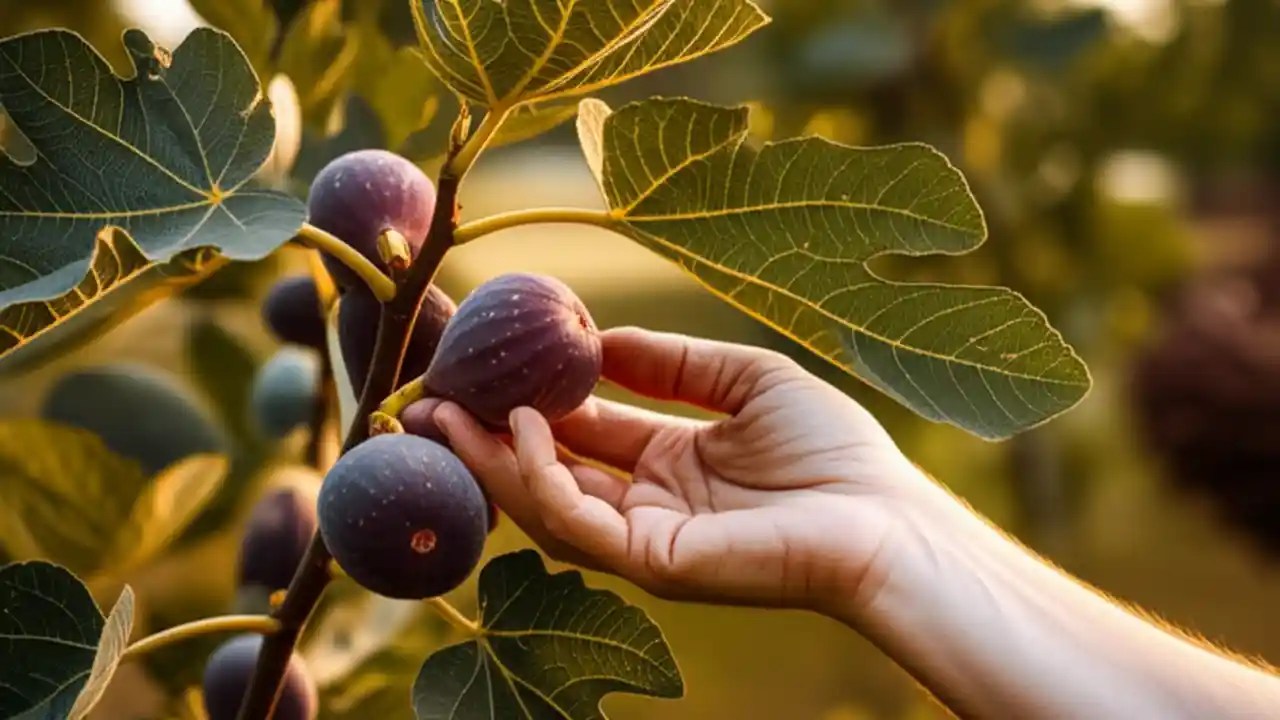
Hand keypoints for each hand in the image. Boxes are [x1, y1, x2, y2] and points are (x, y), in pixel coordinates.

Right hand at [433, 327, 944, 611]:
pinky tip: (525, 423)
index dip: (533, 399)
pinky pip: (575, 518)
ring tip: (449, 409)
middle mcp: (648, 502)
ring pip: (545, 499)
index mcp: (671, 462)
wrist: (884, 517)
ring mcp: (644, 537)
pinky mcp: (650, 562)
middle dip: (487, 437)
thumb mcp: (747, 380)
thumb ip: (673, 362)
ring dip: (492, 457)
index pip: (584, 430)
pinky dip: (540, 473)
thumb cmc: (833, 450)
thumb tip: (600, 340)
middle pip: (549, 469)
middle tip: (431, 397)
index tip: (488, 362)